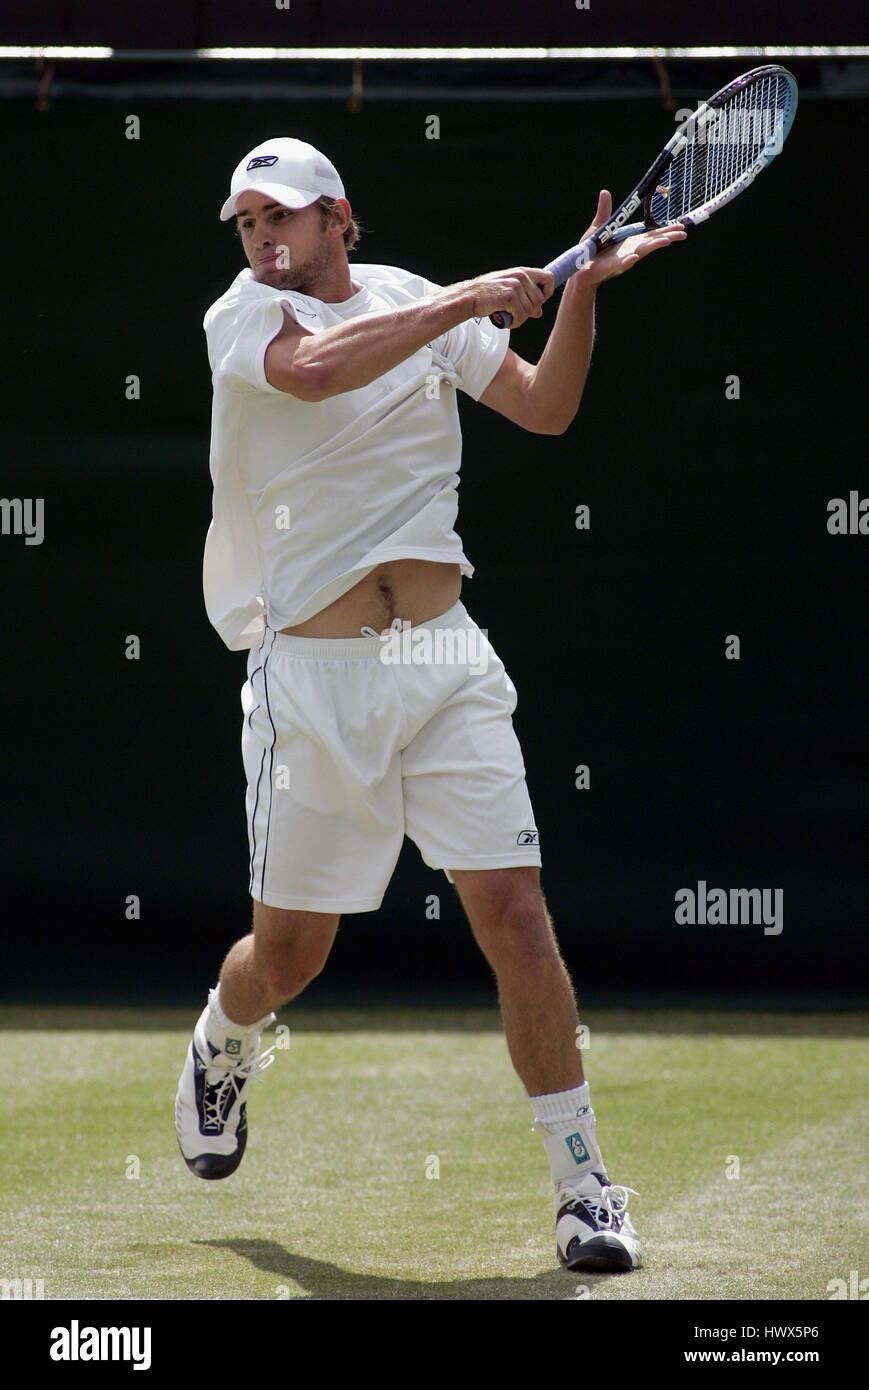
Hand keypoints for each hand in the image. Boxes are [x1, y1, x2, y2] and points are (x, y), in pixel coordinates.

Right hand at [468, 266, 555, 326]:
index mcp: (522, 272)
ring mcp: (515, 286)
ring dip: (521, 318)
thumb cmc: (487, 294)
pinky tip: (507, 321)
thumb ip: (525, 298)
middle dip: (530, 311)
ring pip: (531, 310)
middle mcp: (521, 276)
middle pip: (540, 300)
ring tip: (509, 317)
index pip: (549, 278)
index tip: (538, 302)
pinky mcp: (509, 298)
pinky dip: (515, 323)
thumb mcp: (508, 291)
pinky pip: (521, 316)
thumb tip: (539, 312)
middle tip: (517, 313)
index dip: (547, 292)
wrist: (469, 297)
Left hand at [569, 189, 685, 288]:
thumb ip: (604, 211)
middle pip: (652, 242)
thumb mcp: (598, 226)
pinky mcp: (610, 268)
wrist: (578, 268)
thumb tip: (605, 192)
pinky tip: (634, 257)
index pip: (651, 234)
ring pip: (640, 252)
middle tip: (684, 234)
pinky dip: (627, 261)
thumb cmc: (590, 249)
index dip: (665, 230)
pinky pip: (620, 264)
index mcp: (630, 241)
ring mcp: (622, 259)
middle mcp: (630, 250)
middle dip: (668, 237)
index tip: (681, 226)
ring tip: (668, 241)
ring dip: (654, 246)